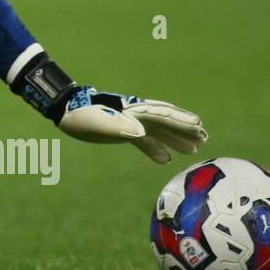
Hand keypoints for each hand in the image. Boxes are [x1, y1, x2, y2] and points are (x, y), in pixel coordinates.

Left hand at [57, 89, 207, 163]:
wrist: (64, 112)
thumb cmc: (79, 115)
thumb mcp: (96, 122)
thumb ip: (117, 126)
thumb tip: (141, 132)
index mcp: (132, 110)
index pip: (161, 114)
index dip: (180, 120)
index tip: (198, 126)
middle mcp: (134, 114)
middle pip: (165, 120)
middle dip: (185, 128)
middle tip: (205, 137)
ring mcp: (129, 122)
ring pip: (158, 131)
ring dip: (176, 138)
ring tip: (195, 148)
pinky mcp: (122, 131)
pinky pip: (144, 141)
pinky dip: (155, 149)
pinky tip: (166, 160)